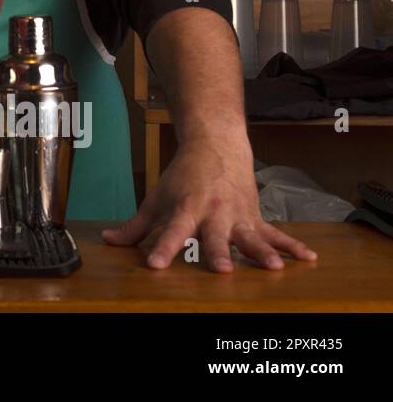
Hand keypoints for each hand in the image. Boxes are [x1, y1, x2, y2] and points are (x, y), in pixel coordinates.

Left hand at [102, 138, 317, 271]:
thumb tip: (109, 240)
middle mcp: (213, 213)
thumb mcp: (157, 198)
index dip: (162, 248)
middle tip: (221, 271)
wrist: (216, 145)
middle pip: (214, 236)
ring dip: (262, 252)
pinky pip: (276, 233)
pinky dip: (292, 246)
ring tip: (273, 268)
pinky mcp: (256, 217)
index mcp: (186, 208)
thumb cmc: (183, 177)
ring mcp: (237, 215)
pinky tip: (309, 258)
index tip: (154, 265)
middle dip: (218, 253)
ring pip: (250, 236)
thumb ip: (137, 225)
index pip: (171, 231)